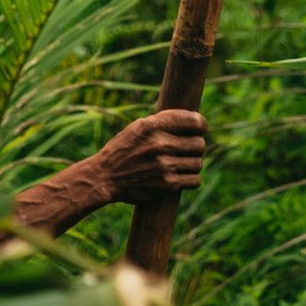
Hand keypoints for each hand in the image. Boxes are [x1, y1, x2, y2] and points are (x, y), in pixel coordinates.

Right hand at [92, 109, 206, 202]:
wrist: (104, 177)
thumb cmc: (123, 150)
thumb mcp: (138, 127)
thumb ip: (163, 122)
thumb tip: (194, 120)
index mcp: (153, 125)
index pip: (194, 121)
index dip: (201, 125)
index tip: (199, 129)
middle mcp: (160, 144)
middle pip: (199, 144)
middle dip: (195, 147)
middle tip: (185, 150)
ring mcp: (164, 165)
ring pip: (198, 163)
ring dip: (191, 164)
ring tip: (179, 164)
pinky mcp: (167, 184)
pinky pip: (195, 180)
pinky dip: (190, 180)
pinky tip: (180, 177)